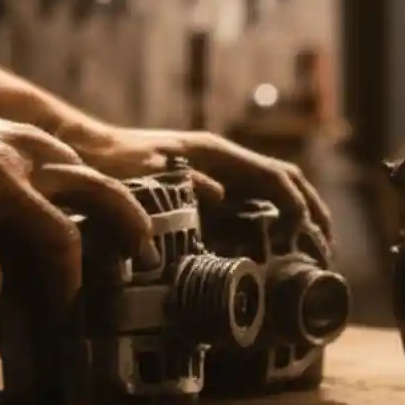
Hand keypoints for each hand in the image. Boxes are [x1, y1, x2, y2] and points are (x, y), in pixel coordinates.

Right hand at [0, 104, 154, 340]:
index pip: (96, 176)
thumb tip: (39, 236)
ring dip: (68, 286)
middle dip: (132, 230)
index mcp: (38, 148)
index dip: (123, 211)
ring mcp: (0, 189)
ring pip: (60, 242)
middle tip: (143, 263)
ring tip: (66, 316)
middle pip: (103, 193)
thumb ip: (22, 184)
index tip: (139, 240)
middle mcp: (29, 164)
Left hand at [65, 125, 332, 239]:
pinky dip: (271, 223)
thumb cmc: (108, 164)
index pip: (275, 178)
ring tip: (312, 251)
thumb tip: (222, 197)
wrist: (79, 153)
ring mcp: (215, 173)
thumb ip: (182, 184)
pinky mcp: (204, 189)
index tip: (306, 237)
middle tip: (325, 250)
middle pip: (286, 182)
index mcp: (215, 153)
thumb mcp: (145, 176)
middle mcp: (222, 161)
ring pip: (272, 192)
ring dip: (297, 217)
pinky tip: (272, 249)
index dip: (297, 207)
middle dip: (312, 212)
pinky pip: (250, 204)